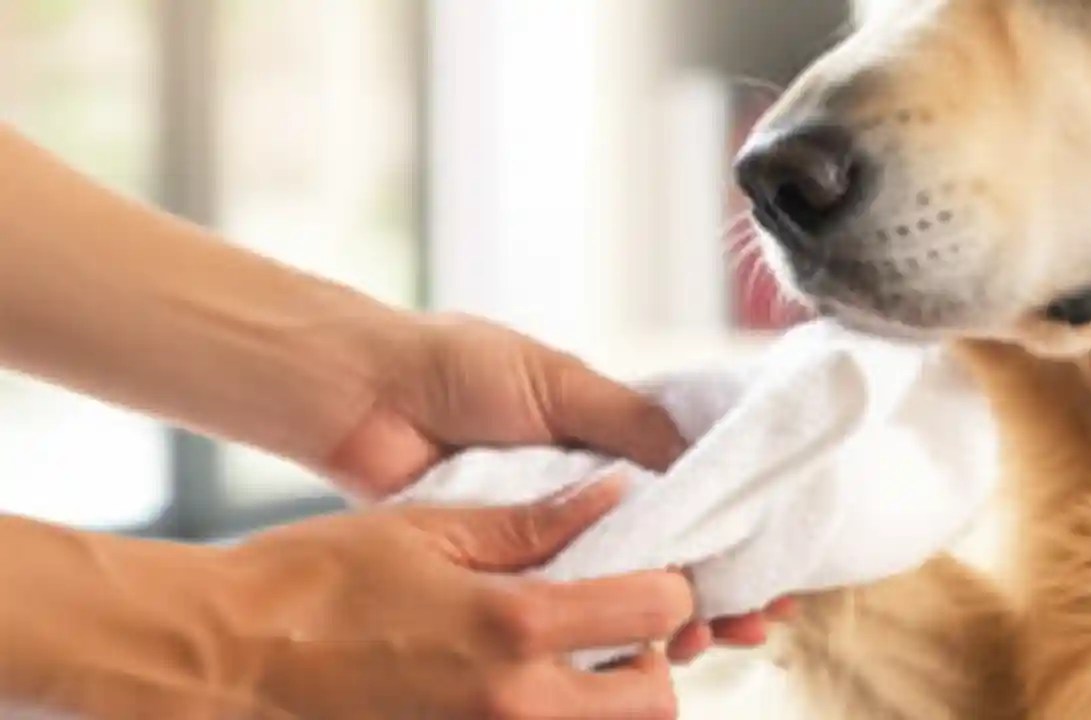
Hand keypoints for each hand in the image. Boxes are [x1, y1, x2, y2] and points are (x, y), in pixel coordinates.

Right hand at [228, 477, 691, 718]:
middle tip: (616, 629)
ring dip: (609, 702)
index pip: (653, 611)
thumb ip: (531, 522)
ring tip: (569, 663)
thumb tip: (611, 496)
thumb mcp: (427, 530)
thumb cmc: (316, 583)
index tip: (648, 572)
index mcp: (513, 627)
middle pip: (655, 703)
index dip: (667, 585)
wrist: (227, 661)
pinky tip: (517, 690)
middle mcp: (516, 705)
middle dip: (653, 661)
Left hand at [323, 312, 778, 661]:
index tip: (771, 563)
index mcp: (604, 441)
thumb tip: (704, 460)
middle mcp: (582, 493)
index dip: (729, 527)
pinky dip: (600, 624)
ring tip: (707, 641)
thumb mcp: (557, 383)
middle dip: (711, 584)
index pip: (687, 490)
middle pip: (664, 548)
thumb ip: (630, 422)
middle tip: (753, 619)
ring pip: (619, 583)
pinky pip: (560, 599)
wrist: (366, 393)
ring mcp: (543, 534)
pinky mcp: (501, 566)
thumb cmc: (458, 368)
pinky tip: (641, 647)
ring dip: (669, 613)